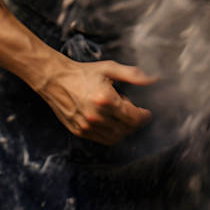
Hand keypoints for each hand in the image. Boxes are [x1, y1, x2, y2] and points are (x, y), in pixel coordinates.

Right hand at [39, 57, 156, 144]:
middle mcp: (97, 116)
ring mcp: (87, 126)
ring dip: (123, 129)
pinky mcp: (79, 131)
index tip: (147, 113)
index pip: (134, 118)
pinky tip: (109, 121)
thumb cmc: (84, 72)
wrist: (55, 79)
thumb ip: (132, 75)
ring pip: (116, 137)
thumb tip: (154, 79)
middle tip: (132, 110)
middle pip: (127, 129)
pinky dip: (111, 134)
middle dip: (134, 122)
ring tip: (119, 115)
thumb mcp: (109, 69)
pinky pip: (103, 140)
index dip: (144, 116)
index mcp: (106, 100)